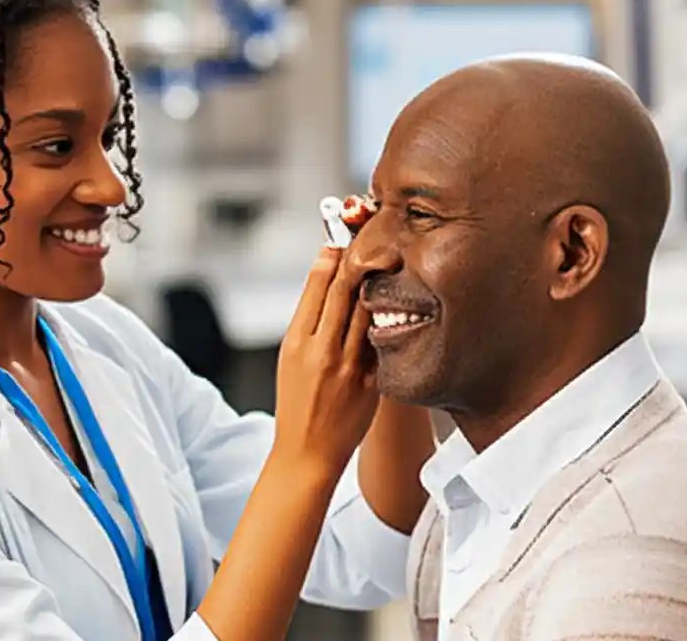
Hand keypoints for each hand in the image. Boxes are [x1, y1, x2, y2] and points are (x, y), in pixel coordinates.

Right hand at [273, 247, 377, 471]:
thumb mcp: (289, 357)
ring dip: (379, 280)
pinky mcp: (372, 382)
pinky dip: (388, 317)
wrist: (307, 453)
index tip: (342, 235)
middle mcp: (323, 351)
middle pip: (345, 289)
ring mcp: (349, 367)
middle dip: (359, 256)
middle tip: (370, 232)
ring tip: (387, 258)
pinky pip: (383, 341)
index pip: (318, 285)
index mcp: (297, 342)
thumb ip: (309, 321)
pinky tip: (398, 300)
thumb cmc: (297, 403)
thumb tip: (326, 277)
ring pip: (369, 310)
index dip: (333, 254)